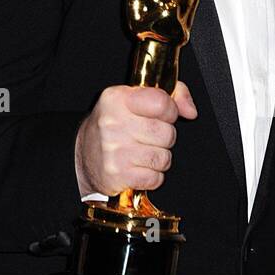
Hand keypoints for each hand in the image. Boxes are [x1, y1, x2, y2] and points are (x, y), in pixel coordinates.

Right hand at [74, 81, 197, 197]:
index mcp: (117, 99)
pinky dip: (151, 177)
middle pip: (167, 133)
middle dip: (165, 138)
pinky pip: (155, 179)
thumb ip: (170, 95)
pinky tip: (138, 168)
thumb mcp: (134, 99)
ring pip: (163, 158)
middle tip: (148, 136)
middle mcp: (113, 123)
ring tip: (143, 153)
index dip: (170, 111)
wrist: (83, 155)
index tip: (162, 114)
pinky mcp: (117, 175)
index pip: (162, 103)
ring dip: (159, 158)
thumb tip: (190, 111)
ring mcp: (114, 150)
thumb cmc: (114, 125)